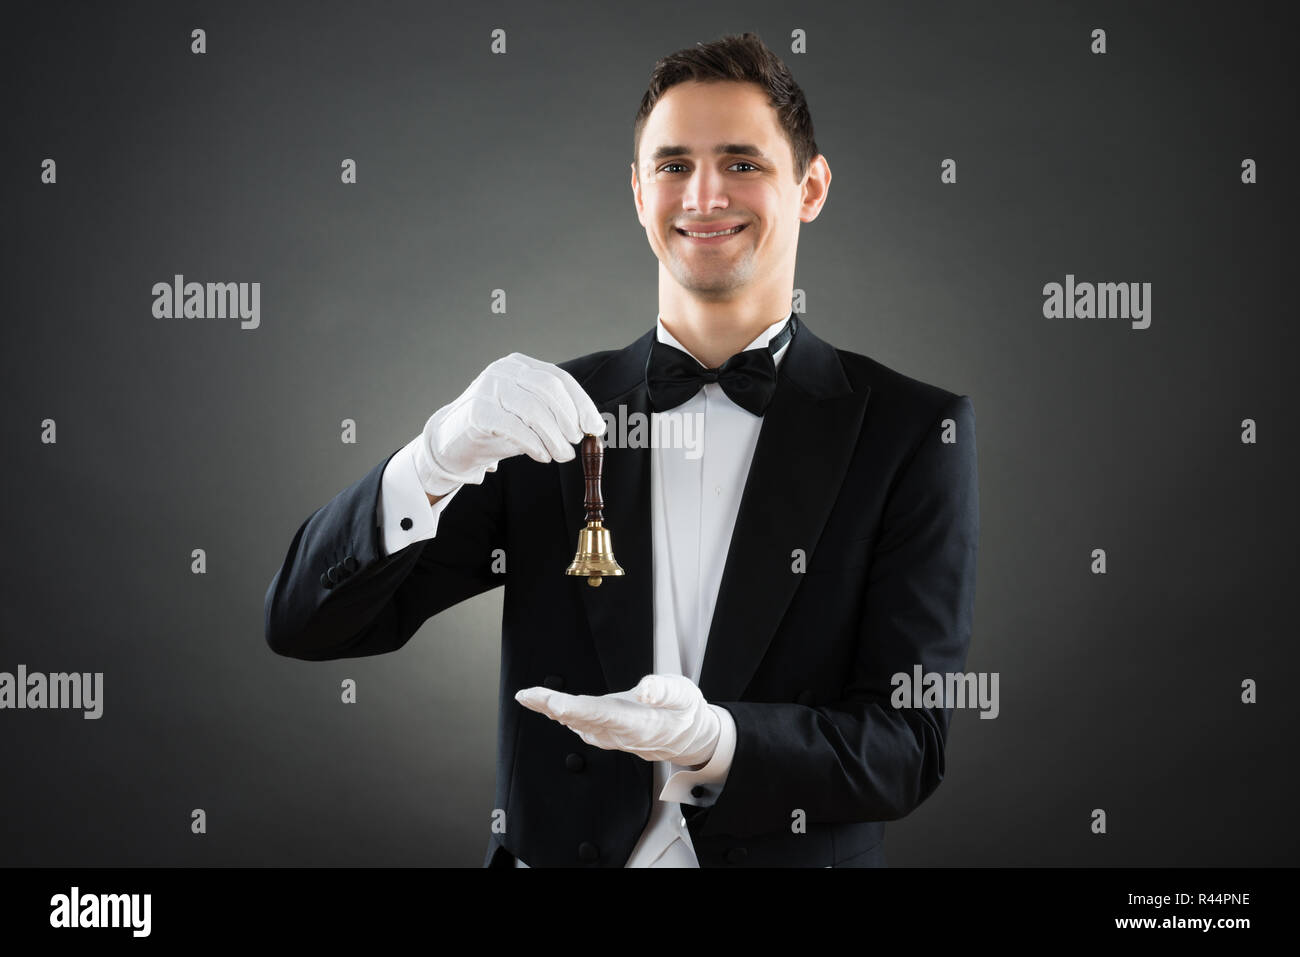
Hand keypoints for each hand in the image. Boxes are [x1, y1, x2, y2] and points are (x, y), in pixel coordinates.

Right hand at [413, 353, 605, 495]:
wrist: (452, 443)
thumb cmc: (497, 430)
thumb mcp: (530, 418)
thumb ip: (556, 417)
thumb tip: (594, 427)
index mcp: (520, 366)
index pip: (559, 379)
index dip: (581, 404)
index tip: (595, 427)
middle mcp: (504, 370)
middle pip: (549, 388)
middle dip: (569, 418)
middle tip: (577, 441)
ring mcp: (488, 387)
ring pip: (533, 408)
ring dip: (554, 436)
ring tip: (562, 455)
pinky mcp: (477, 410)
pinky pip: (514, 426)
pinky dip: (534, 443)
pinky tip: (542, 456)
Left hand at [515, 674, 721, 767]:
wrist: (688, 737)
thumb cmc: (686, 711)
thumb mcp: (685, 695)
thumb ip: (664, 691)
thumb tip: (644, 690)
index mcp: (640, 724)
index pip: (605, 715)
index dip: (579, 709)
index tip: (556, 704)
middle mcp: (620, 734)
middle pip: (582, 719)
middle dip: (553, 707)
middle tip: (527, 695)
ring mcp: (611, 736)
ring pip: (576, 722)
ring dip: (550, 710)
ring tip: (528, 697)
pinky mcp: (606, 732)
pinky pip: (579, 724)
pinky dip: (561, 715)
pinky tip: (545, 706)